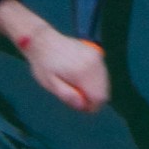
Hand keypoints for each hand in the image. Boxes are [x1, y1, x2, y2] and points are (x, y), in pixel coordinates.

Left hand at [0, 1, 112, 118]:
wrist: (43, 41)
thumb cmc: (43, 64)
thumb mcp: (50, 83)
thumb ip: (67, 95)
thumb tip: (83, 106)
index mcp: (82, 72)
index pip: (99, 98)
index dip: (91, 107)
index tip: (79, 106)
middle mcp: (93, 63)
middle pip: (104, 91)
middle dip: (92, 98)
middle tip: (75, 97)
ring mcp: (96, 56)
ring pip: (104, 82)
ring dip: (94, 88)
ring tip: (75, 85)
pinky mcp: (96, 52)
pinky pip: (101, 73)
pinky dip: (94, 79)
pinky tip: (79, 77)